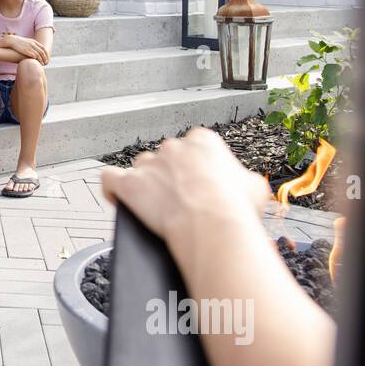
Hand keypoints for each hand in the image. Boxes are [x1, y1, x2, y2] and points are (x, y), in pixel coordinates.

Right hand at [3, 34, 48, 63]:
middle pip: (42, 52)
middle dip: (45, 58)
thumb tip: (35, 51)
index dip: (46, 53)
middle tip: (46, 63)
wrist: (12, 40)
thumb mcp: (27, 42)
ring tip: (42, 64)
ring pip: (38, 54)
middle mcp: (33, 44)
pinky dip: (36, 59)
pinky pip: (33, 55)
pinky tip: (37, 62)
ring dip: (41, 60)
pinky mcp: (25, 50)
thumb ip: (32, 45)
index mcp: (34, 41)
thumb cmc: (19, 43)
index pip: (43, 48)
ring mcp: (29, 47)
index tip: (47, 58)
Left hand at [100, 128, 269, 259]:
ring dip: (146, 183)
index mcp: (202, 141)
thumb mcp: (254, 187)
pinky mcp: (129, 184)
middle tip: (182, 203)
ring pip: (141, 167)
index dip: (195, 169)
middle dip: (171, 178)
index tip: (199, 187)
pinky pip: (110, 178)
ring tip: (156, 207)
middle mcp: (173, 147)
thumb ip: (244, 179)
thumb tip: (244, 184)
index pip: (193, 148)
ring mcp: (148, 164)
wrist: (213, 224)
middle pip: (166, 158)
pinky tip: (118, 199)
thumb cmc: (235, 208)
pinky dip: (112, 189)